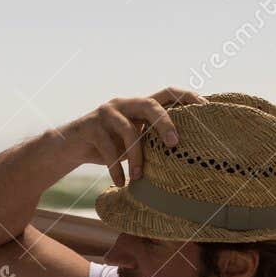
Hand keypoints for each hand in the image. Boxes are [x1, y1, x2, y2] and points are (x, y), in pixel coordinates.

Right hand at [57, 87, 204, 186]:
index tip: (207, 110)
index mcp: (139, 105)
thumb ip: (152, 142)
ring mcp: (106, 113)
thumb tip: (186, 159)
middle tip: (175, 144)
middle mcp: (124, 103)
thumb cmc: (109, 147)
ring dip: (136, 156)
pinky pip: (108, 148)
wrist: (69, 147)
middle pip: (151, 104)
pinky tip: (121, 183)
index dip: (188, 97)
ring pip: (128, 130)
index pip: (168, 93)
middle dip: (165, 123)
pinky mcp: (90, 126)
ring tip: (139, 178)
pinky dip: (116, 168)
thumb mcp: (134, 143)